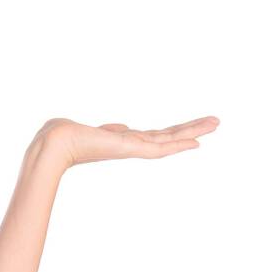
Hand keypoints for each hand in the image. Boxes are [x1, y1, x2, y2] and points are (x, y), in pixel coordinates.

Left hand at [35, 115, 219, 169]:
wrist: (55, 143)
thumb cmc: (67, 136)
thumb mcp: (96, 130)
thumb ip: (112, 130)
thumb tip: (121, 127)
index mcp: (125, 140)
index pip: (156, 136)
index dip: (174, 134)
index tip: (192, 131)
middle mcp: (132, 145)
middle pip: (169, 136)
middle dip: (192, 129)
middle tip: (216, 122)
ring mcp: (133, 147)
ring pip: (170, 139)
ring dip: (194, 130)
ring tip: (216, 123)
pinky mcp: (130, 149)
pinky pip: (160, 147)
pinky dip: (178, 144)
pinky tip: (196, 142)